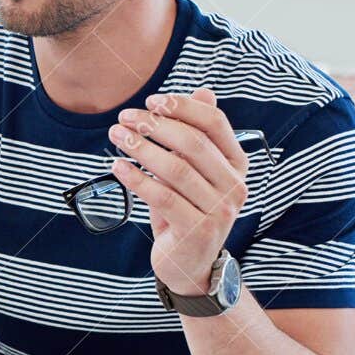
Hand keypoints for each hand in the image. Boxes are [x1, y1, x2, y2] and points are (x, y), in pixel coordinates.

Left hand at [108, 88, 248, 294]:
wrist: (188, 264)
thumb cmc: (186, 209)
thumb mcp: (193, 171)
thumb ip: (199, 134)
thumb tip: (204, 91)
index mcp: (237, 164)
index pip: (214, 124)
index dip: (182, 107)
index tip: (151, 101)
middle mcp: (235, 186)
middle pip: (193, 144)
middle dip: (155, 126)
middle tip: (124, 118)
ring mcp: (219, 210)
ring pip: (175, 169)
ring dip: (141, 148)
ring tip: (116, 137)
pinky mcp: (197, 230)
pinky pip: (162, 197)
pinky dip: (136, 179)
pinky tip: (117, 167)